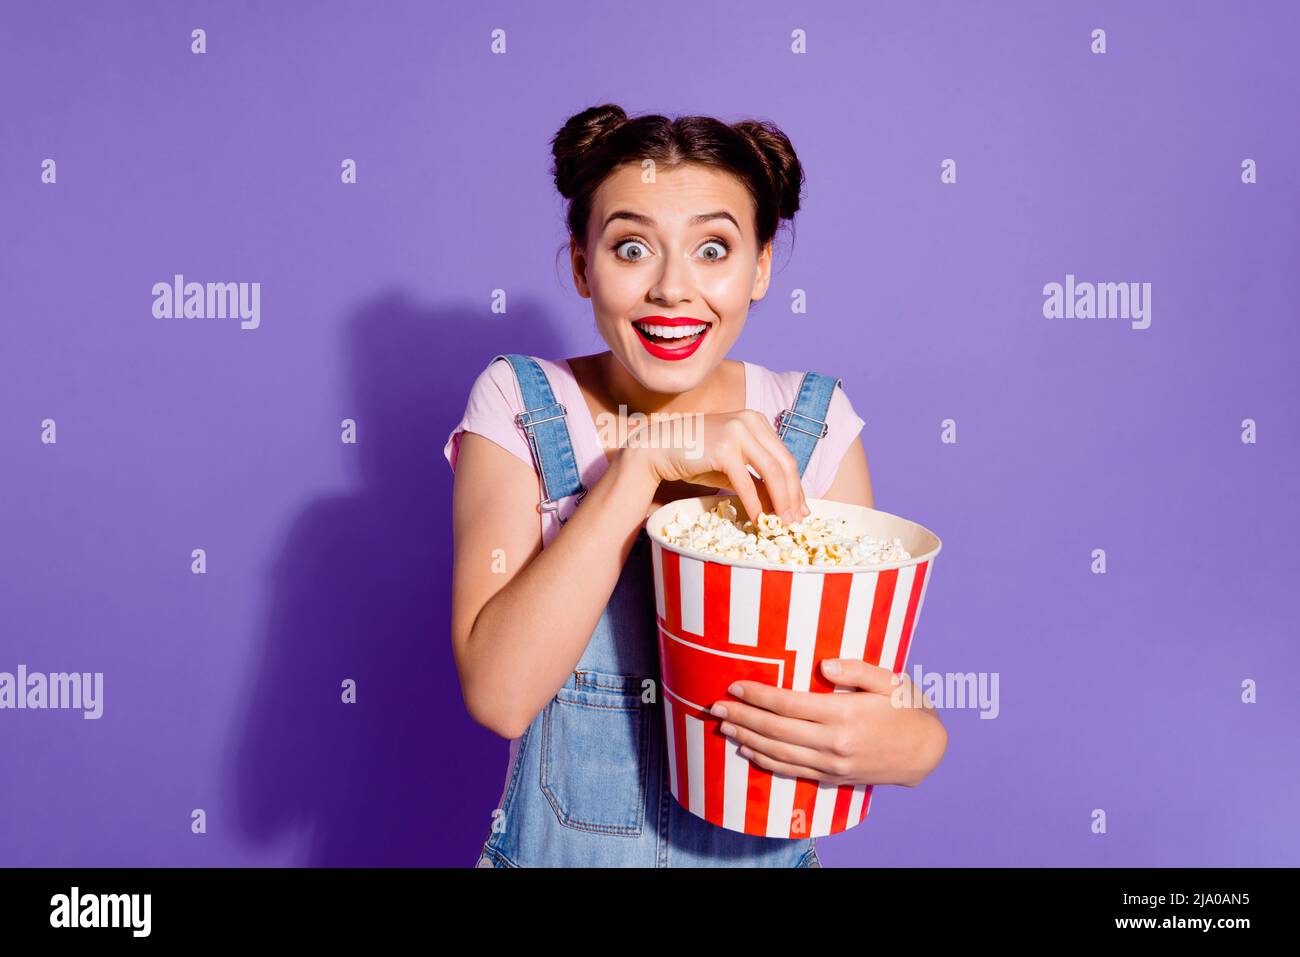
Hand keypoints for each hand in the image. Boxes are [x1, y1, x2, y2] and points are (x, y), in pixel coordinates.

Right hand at [623, 408, 809, 523]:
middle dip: (793, 496)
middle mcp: (750, 421)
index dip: (796, 486)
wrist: (657, 448)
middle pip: (784, 464)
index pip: (785, 457)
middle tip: (795, 521)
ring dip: (780, 501)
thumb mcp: (731, 467)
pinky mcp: (724, 447)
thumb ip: (756, 479)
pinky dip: (755, 504)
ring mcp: (738, 431)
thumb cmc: (693, 457)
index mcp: (756, 421)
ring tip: (781, 524)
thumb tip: (781, 505)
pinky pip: (747, 482)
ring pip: (772, 472)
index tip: (800, 509)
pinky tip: (758, 519)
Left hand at [709, 659, 947, 787]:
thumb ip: (855, 669)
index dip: (757, 695)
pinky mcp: (833, 778)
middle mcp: (834, 743)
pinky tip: (749, 750)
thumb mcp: (889, 680)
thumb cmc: (907, 708)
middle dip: (742, 716)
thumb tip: (821, 666)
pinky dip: (766, 761)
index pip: (788, 704)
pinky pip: (792, 771)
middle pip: (775, 730)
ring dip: (747, 739)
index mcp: (844, 714)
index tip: (734, 684)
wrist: (927, 753)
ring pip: (778, 753)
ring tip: (724, 726)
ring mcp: (832, 764)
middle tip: (715, 706)